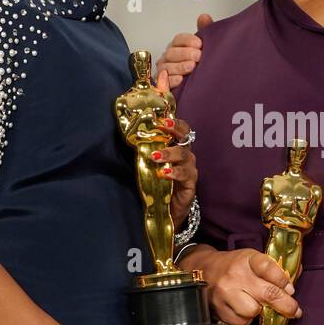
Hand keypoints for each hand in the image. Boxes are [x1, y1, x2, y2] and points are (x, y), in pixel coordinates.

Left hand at [154, 71, 196, 224]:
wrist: (168, 208)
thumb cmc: (159, 182)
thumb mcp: (152, 162)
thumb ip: (146, 147)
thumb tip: (132, 131)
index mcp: (176, 146)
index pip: (179, 127)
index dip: (173, 119)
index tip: (161, 116)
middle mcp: (185, 154)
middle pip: (185, 135)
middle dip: (175, 128)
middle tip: (163, 126)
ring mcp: (189, 168)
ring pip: (184, 155)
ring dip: (169, 153)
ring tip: (155, 156)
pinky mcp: (191, 183)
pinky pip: (185, 174)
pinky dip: (174, 172)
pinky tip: (164, 173)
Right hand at [155, 14, 210, 88]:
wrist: (199, 86)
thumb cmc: (198, 64)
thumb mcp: (204, 47)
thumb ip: (204, 31)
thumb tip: (204, 17)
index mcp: (177, 47)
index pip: (179, 39)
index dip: (188, 40)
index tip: (199, 43)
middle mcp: (169, 58)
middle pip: (171, 52)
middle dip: (185, 53)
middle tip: (198, 56)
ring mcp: (164, 71)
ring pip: (167, 66)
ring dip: (180, 66)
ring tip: (192, 67)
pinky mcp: (163, 85)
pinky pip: (164, 81)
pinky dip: (172, 80)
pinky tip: (181, 80)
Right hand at [196, 247, 301, 324]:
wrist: (203, 269)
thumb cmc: (235, 266)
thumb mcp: (253, 259)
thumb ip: (274, 270)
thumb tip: (293, 284)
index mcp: (247, 259)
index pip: (270, 268)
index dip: (284, 281)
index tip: (291, 290)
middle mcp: (235, 275)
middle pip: (268, 294)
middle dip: (286, 306)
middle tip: (294, 311)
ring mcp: (225, 293)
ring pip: (253, 311)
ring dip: (259, 312)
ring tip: (255, 304)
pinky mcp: (218, 308)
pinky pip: (241, 321)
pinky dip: (245, 319)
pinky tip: (242, 309)